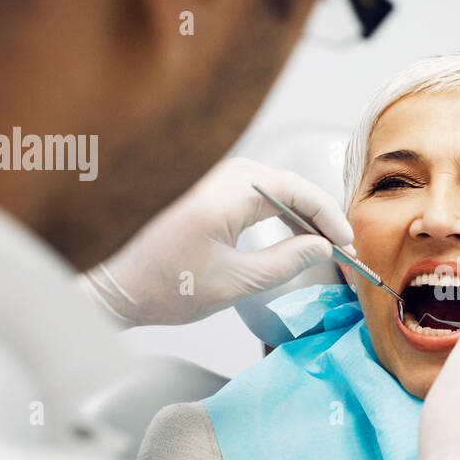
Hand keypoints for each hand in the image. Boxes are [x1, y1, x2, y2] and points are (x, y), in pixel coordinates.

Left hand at [80, 158, 352, 326]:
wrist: (112, 285)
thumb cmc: (163, 286)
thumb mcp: (235, 282)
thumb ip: (287, 261)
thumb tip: (322, 248)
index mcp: (227, 193)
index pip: (297, 191)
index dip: (329, 217)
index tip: (347, 243)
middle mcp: (219, 173)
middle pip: (288, 184)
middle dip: (318, 216)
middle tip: (341, 249)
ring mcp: (209, 176)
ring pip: (273, 186)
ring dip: (299, 214)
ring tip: (320, 246)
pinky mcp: (203, 186)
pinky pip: (254, 190)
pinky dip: (278, 211)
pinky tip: (290, 235)